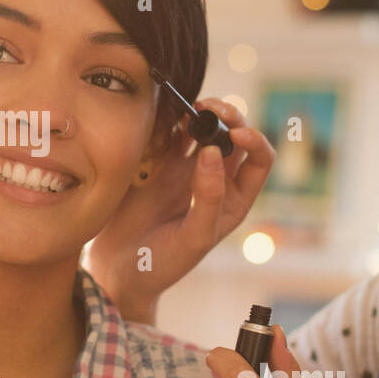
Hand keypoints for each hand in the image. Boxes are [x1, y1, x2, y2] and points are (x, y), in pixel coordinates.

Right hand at [81, 97, 273, 323]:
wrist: (119, 270)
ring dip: (201, 114)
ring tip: (189, 108)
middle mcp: (213, 180)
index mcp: (233, 200)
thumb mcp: (193, 238)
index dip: (254, 140)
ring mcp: (185, 171)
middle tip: (209, 109)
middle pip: (234, 136)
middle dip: (228, 117)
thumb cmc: (163, 264)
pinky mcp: (157, 166)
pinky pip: (169, 135)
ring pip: (203, 130)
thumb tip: (212, 151)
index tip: (236, 133)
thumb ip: (208, 197)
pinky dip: (170, 121)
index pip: (259, 159)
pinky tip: (164, 118)